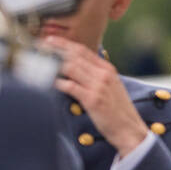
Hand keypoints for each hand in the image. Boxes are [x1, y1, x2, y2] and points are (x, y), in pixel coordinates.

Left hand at [44, 36, 149, 156]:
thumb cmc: (118, 111)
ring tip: (41, 62)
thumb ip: (96, 76)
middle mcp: (103, 74)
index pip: (83, 50)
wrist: (129, 128)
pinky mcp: (92, 99)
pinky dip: (59, 83)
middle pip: (75, 56)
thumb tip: (78, 70)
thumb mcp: (111, 87)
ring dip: (54, 64)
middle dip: (56, 49)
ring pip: (72, 68)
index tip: (51, 40)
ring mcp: (98, 86)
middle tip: (41, 46)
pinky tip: (50, 82)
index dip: (65, 44)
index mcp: (107, 69)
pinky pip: (71, 86)